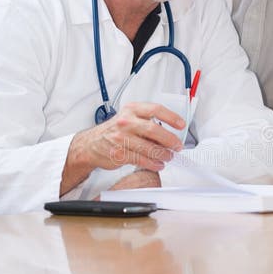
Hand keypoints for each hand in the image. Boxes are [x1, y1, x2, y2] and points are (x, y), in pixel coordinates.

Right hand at [61, 102, 183, 194]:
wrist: (91, 144)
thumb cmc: (114, 131)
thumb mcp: (129, 119)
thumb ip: (147, 122)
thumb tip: (170, 133)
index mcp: (131, 110)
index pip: (155, 109)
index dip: (171, 117)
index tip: (181, 125)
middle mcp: (126, 122)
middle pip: (154, 130)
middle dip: (170, 140)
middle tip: (177, 146)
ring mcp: (121, 138)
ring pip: (149, 147)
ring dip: (163, 154)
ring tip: (168, 156)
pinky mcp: (119, 153)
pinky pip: (141, 160)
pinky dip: (153, 163)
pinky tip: (158, 164)